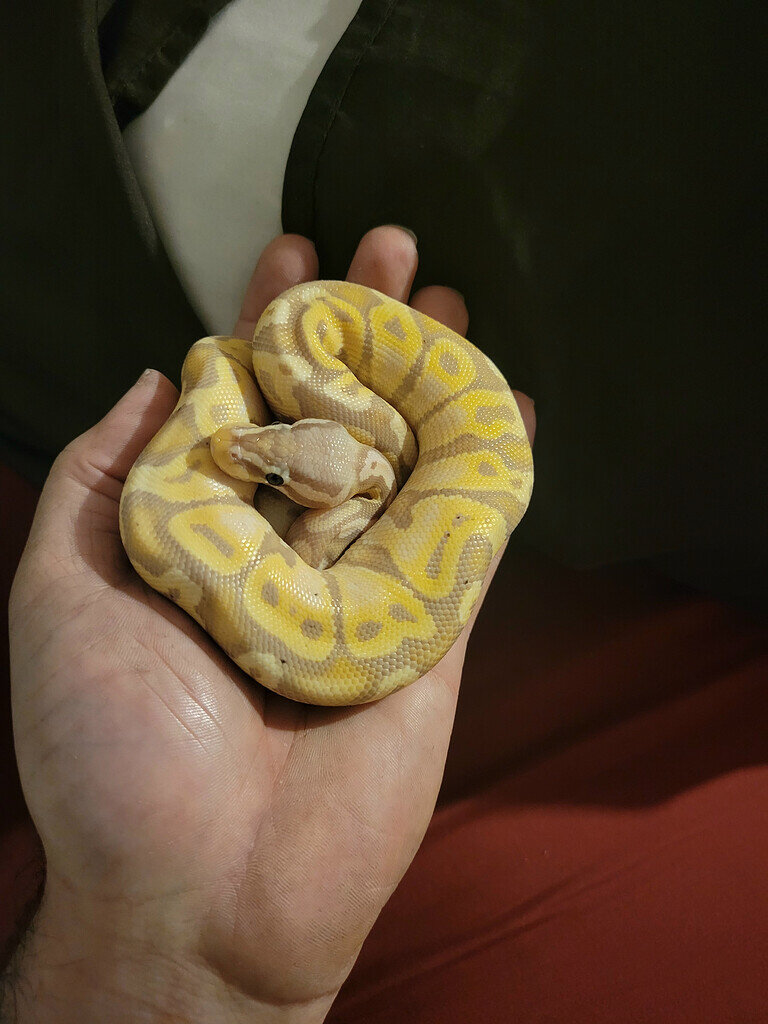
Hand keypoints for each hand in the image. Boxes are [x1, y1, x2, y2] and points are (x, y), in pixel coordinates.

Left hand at [8, 227, 534, 1022]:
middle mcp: (287, 544)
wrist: (200, 896)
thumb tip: (153, 376)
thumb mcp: (57, 594)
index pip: (244, 403)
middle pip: (337, 415)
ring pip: (409, 459)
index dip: (269, 325)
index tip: (291, 255)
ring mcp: (366, 583)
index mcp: (204, 530)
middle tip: (392, 247)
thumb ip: (101, 479)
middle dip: (364, 329)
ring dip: (435, 378)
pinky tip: (516, 405)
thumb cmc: (108, 753)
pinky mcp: (433, 630)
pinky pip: (473, 536)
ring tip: (452, 299)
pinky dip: (497, 469)